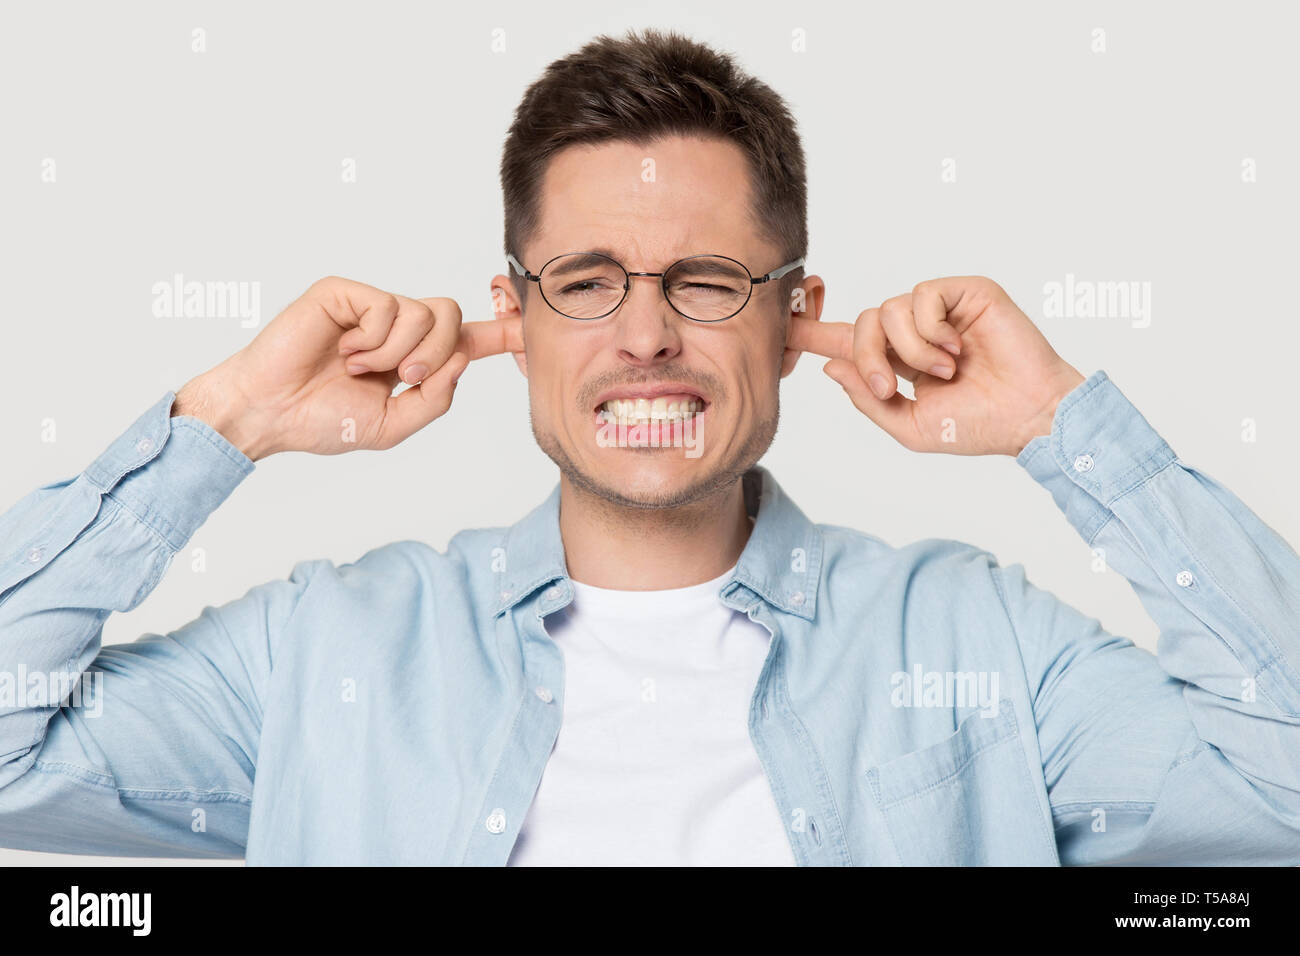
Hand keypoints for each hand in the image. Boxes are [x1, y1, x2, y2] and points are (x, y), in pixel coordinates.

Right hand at [173, 276, 521, 459]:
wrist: (271, 414)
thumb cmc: (322, 420)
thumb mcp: (393, 426)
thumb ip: (435, 400)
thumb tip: (462, 361)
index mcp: (412, 358)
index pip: (467, 341)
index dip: (502, 333)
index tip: (532, 326)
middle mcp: (397, 328)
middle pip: (452, 318)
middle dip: (439, 354)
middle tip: (403, 377)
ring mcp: (372, 307)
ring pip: (426, 313)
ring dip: (398, 352)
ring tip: (359, 367)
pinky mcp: (346, 292)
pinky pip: (390, 306)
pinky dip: (373, 339)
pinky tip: (344, 350)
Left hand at [787, 276, 1084, 455]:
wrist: (1029, 418)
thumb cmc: (978, 426)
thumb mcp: (910, 426)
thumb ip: (868, 399)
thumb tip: (832, 367)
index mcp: (898, 362)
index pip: (847, 341)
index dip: (812, 334)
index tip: (779, 327)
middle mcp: (915, 331)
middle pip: (862, 324)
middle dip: (865, 357)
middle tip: (889, 387)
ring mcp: (940, 310)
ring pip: (888, 310)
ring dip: (907, 350)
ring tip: (942, 372)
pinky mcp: (964, 292)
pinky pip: (920, 295)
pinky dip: (928, 330)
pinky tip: (955, 350)